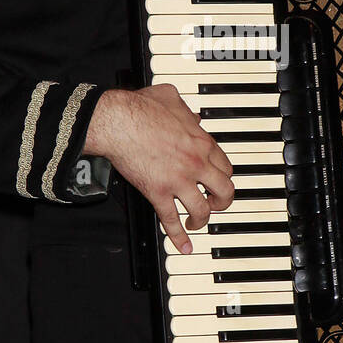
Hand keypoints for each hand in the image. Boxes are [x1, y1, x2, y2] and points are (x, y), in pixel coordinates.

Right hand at [83, 84, 234, 253]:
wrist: (117, 122)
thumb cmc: (139, 108)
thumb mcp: (170, 97)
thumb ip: (184, 108)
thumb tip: (190, 113)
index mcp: (201, 141)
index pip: (225, 164)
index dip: (222, 175)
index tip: (216, 179)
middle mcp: (196, 163)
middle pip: (225, 189)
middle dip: (222, 200)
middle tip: (215, 203)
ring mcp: (179, 180)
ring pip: (204, 209)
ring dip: (203, 219)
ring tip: (196, 222)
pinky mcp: (158, 192)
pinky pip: (171, 220)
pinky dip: (179, 237)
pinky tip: (184, 246)